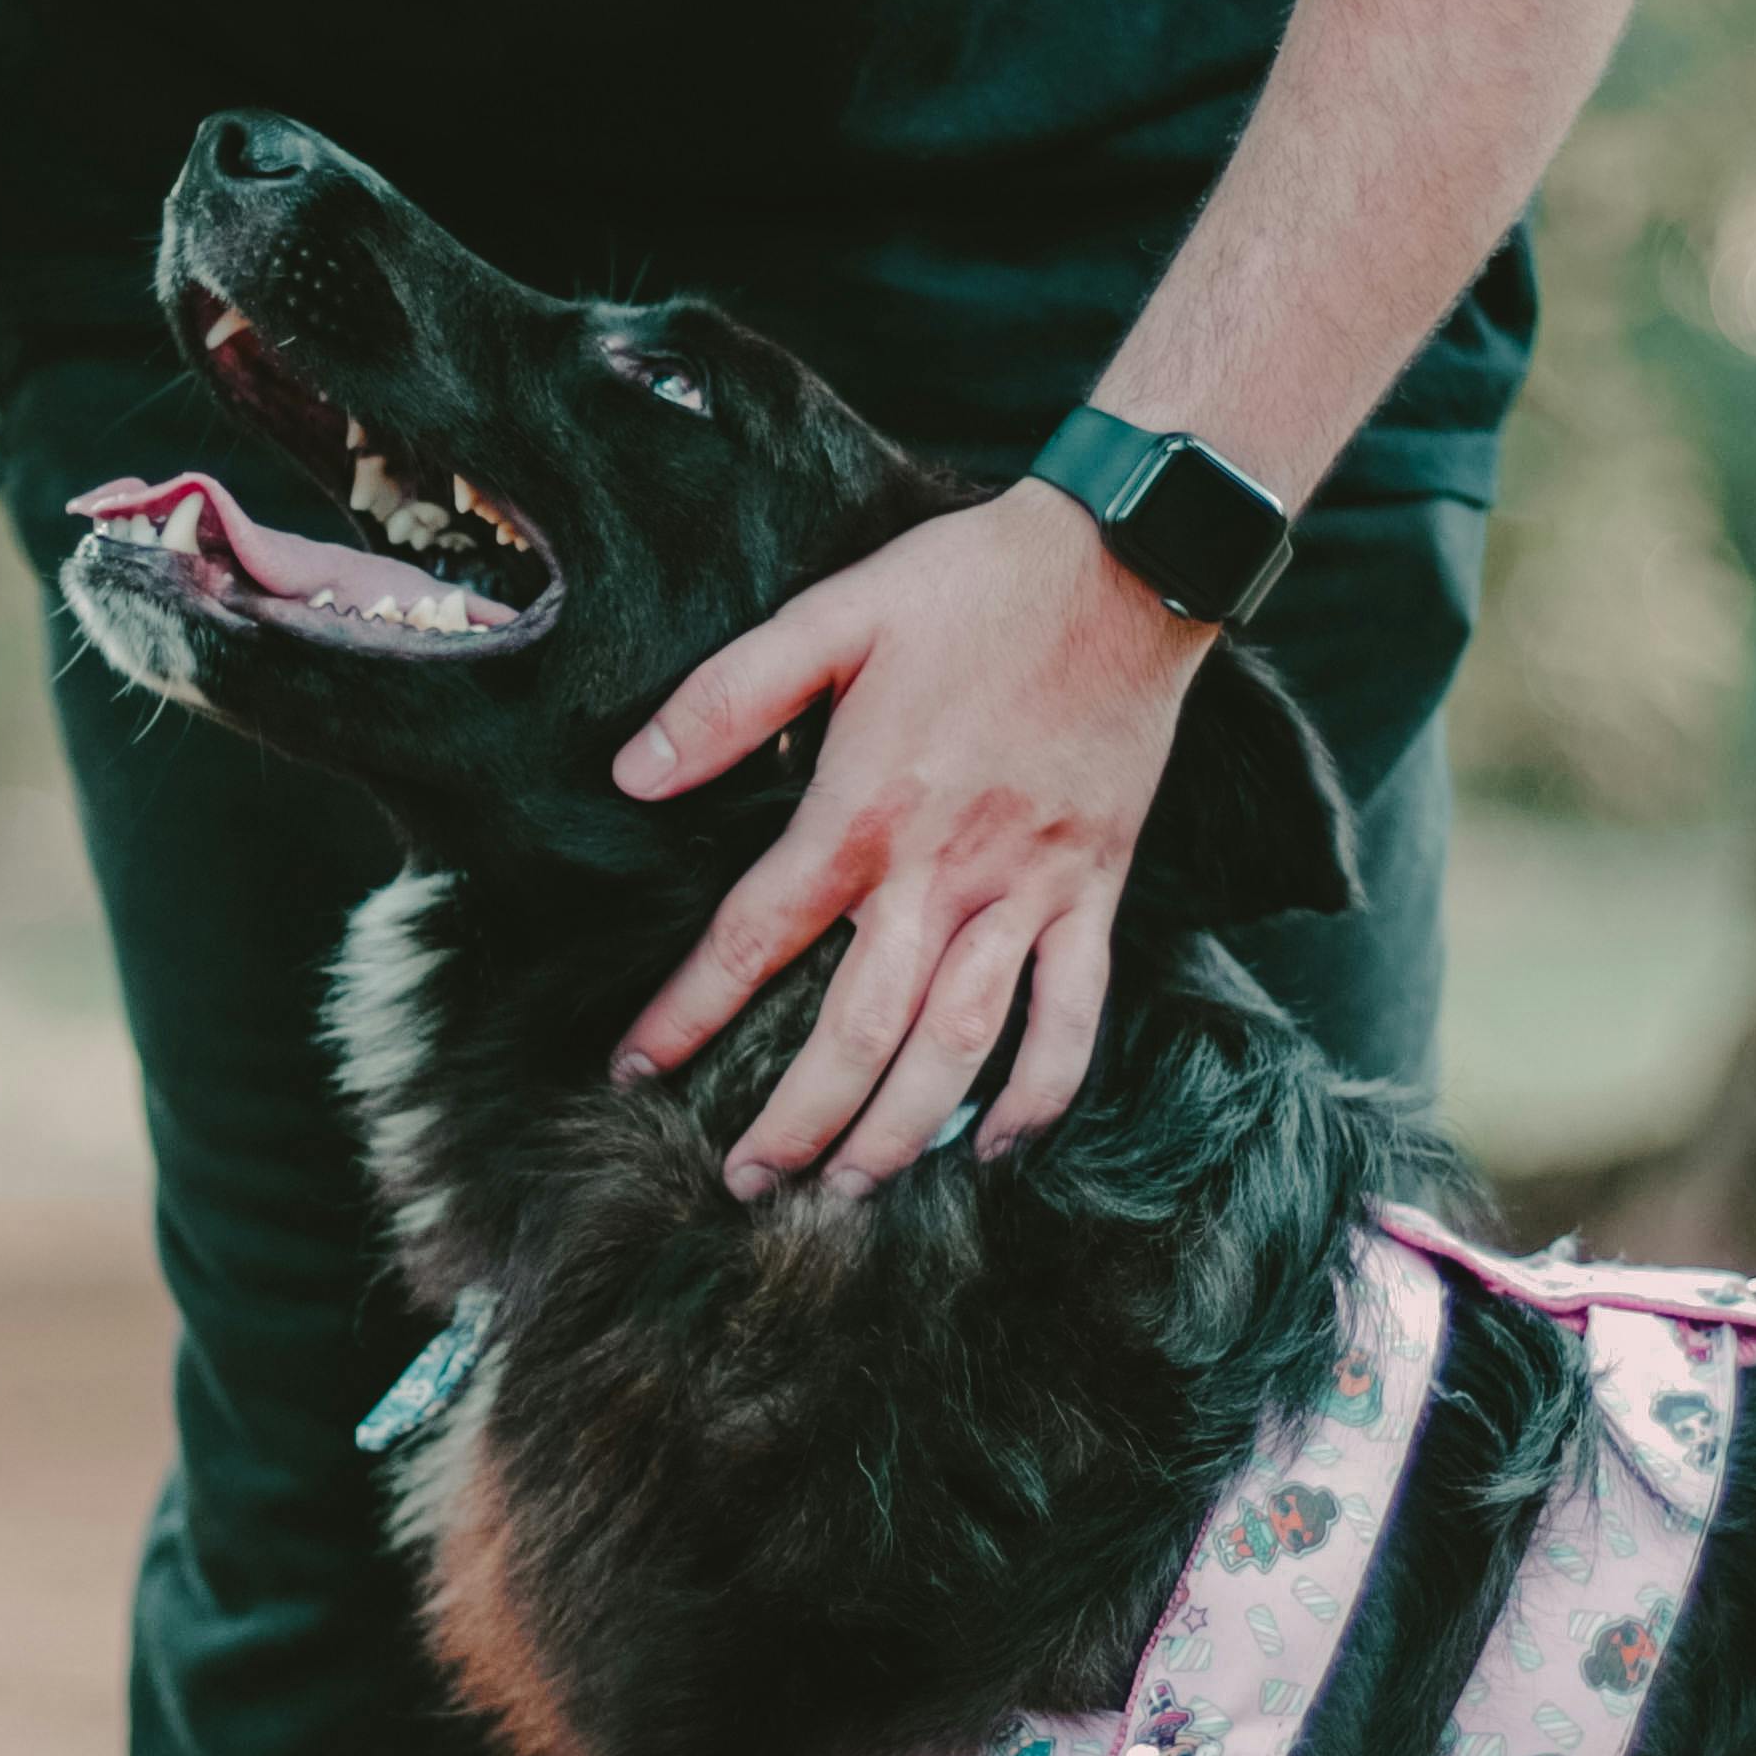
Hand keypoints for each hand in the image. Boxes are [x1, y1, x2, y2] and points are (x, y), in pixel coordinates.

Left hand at [603, 490, 1218, 1195]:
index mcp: (864, 811)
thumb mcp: (833, 615)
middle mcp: (943, 873)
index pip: (755, 940)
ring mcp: (1026, 892)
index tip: (634, 1071)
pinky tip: (1000, 1146)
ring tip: (847, 1190)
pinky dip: (1041, 1094)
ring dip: (900, 1132)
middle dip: (794, 1121)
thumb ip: (729, 697)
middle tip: (743, 1185)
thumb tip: (630, 774)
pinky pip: (1073, 1017)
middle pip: (856, 1031)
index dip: (687, 1014)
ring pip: (958, 1047)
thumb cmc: (969, 586)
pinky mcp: (1092, 892)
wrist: (1124, 565)